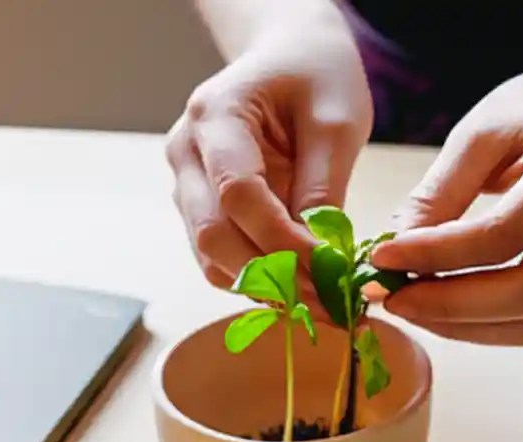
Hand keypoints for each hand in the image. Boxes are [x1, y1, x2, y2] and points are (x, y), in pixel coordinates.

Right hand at [165, 23, 371, 291]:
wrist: (288, 57)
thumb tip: (321, 259)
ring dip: (265, 288)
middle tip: (330, 303)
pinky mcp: (199, 207)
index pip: (238, 194)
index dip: (283, 241)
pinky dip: (259, 281)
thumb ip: (324, 188)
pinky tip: (302, 288)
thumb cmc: (315, 77)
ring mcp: (186, 183)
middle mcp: (187, 153)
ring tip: (323, 304)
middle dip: (273, 277)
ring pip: (210, 257)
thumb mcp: (336, 121)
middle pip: (212, 235)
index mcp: (216, 116)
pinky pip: (221, 258)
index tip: (331, 269)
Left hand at [371, 67, 522, 345]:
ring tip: (413, 307)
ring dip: (467, 327)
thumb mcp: (481, 133)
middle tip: (393, 299)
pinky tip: (445, 311)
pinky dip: (489, 328)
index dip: (437, 254)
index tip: (381, 257)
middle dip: (451, 306)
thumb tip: (395, 251)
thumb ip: (440, 192)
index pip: (503, 234)